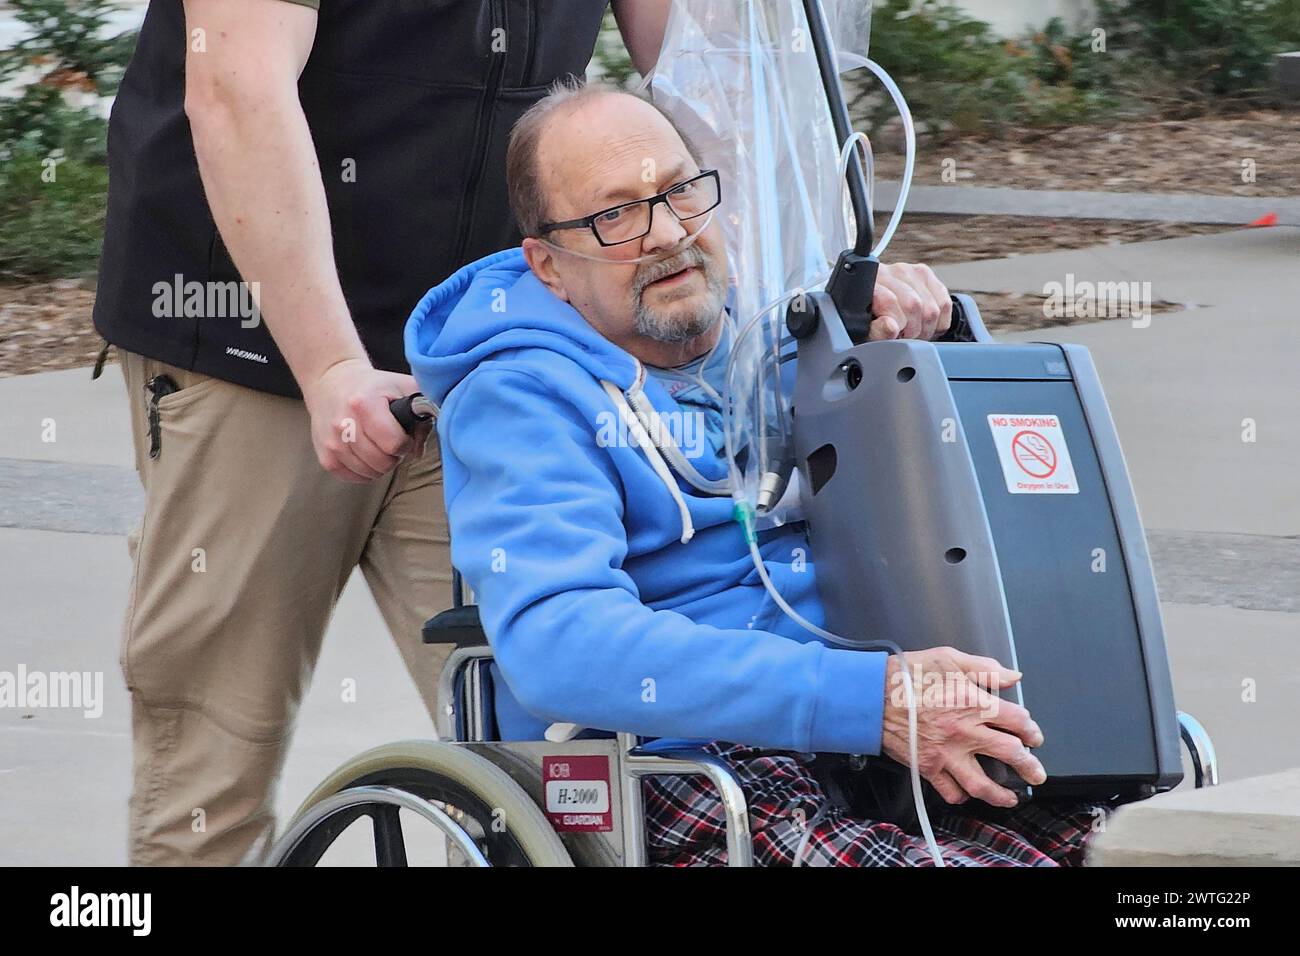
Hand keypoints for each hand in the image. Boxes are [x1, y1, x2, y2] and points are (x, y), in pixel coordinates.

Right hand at [302, 358, 429, 481]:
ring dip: (380, 464)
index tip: (403, 434)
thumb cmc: (373, 387)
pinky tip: (366, 453)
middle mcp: (343, 424)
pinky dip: (365, 471)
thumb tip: (417, 452)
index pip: (394, 443)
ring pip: (369, 473)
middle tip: (391, 440)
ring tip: (377, 444)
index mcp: (364, 403)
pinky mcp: (325, 457)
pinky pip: (354, 478)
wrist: (332, 382)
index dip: (405, 443)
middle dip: (394, 455)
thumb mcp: (404, 388)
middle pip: (383, 463)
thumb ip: (422, 416)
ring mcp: (332, 442)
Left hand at [869, 262, 952, 341]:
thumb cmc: (867, 318)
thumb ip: (876, 330)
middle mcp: (893, 271)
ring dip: (926, 329)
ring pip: (933, 308)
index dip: (896, 326)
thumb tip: (891, 327)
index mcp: (872, 281)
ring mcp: (912, 271)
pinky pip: (945, 304)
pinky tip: (924, 324)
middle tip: (904, 337)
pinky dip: (938, 322)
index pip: (890, 302)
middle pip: (914, 305)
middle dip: (912, 331)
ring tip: (912, 331)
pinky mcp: (927, 275)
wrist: (871, 304)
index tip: (894, 336)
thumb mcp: (864, 329)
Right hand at [880, 646, 1045, 807]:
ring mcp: (946, 753)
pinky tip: (967, 793)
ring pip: (982, 783)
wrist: (871, 695)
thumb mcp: (948, 658)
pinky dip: (961, 796)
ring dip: (1001, 794)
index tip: (1033, 735)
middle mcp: (964, 731)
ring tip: (1010, 797)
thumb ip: (984, 668)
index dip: (1031, 729)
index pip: (1017, 721)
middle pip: (1010, 754)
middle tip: (1035, 772)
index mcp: (972, 702)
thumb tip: (1011, 676)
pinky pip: (949, 790)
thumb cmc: (906, 675)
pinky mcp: (927, 766)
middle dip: (1029, 766)